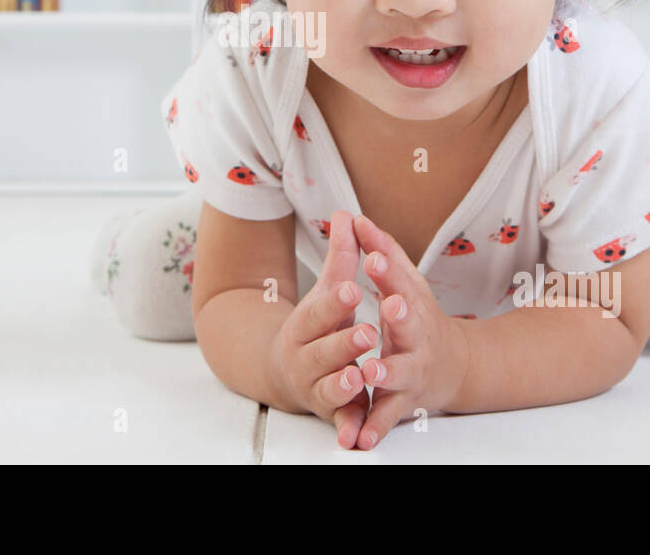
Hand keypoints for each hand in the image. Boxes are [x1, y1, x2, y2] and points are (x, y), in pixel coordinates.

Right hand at [267, 210, 376, 448]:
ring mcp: (316, 388)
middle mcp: (304, 359)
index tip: (351, 288)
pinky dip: (348, 430)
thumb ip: (340, 257)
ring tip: (359, 375)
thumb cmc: (315, 326)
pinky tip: (356, 437)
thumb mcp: (326, 292)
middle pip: (323, 351)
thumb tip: (346, 212)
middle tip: (366, 331)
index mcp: (304, 326)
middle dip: (343, 342)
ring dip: (343, 384)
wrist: (283, 373)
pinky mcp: (331, 413)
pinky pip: (340, 422)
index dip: (333, 301)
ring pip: (329, 389)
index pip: (318, 310)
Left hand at [348, 213, 468, 450]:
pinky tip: (361, 440)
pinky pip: (388, 418)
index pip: (401, 282)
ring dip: (387, 373)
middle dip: (400, 316)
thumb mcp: (405, 281)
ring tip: (369, 371)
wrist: (454, 366)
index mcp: (413, 306)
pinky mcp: (404, 403)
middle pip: (409, 326)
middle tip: (388, 307)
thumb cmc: (419, 318)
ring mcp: (412, 372)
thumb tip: (356, 218)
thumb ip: (381, 251)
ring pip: (400, 374)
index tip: (373, 254)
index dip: (388, 269)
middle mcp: (417, 339)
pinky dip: (375, 429)